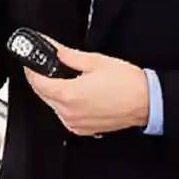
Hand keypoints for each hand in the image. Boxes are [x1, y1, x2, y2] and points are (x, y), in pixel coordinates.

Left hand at [24, 36, 149, 135]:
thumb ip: (68, 56)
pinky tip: (75, 92)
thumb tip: (53, 49)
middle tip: (45, 65)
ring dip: (53, 91)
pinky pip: (64, 114)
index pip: (37, 82)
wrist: (148, 102)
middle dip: (41, 79)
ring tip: (65, 77)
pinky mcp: (82, 129)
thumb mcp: (95, 61)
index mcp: (69, 95)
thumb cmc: (127, 83)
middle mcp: (68, 113)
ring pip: (52, 105)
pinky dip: (64, 103)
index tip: (30, 60)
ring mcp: (75, 123)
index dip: (31, 69)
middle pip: (43, 94)